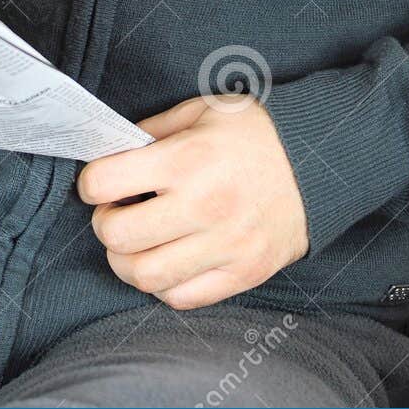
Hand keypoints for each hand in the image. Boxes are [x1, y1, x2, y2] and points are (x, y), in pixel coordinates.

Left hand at [76, 94, 308, 309]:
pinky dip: (163, 285)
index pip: (105, 182)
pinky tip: (167, 260)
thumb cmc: (256, 133)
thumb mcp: (202, 110)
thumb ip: (154, 130)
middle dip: (104, 224)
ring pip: (144, 276)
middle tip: (115, 212)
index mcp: (187, 159)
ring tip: (135, 243)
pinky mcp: (241, 274)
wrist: (318, 163)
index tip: (98, 183)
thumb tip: (112, 153)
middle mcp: (202, 206)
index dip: (90, 182)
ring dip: (126, 261)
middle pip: (117, 236)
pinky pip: (181, 298)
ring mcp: (223, 246)